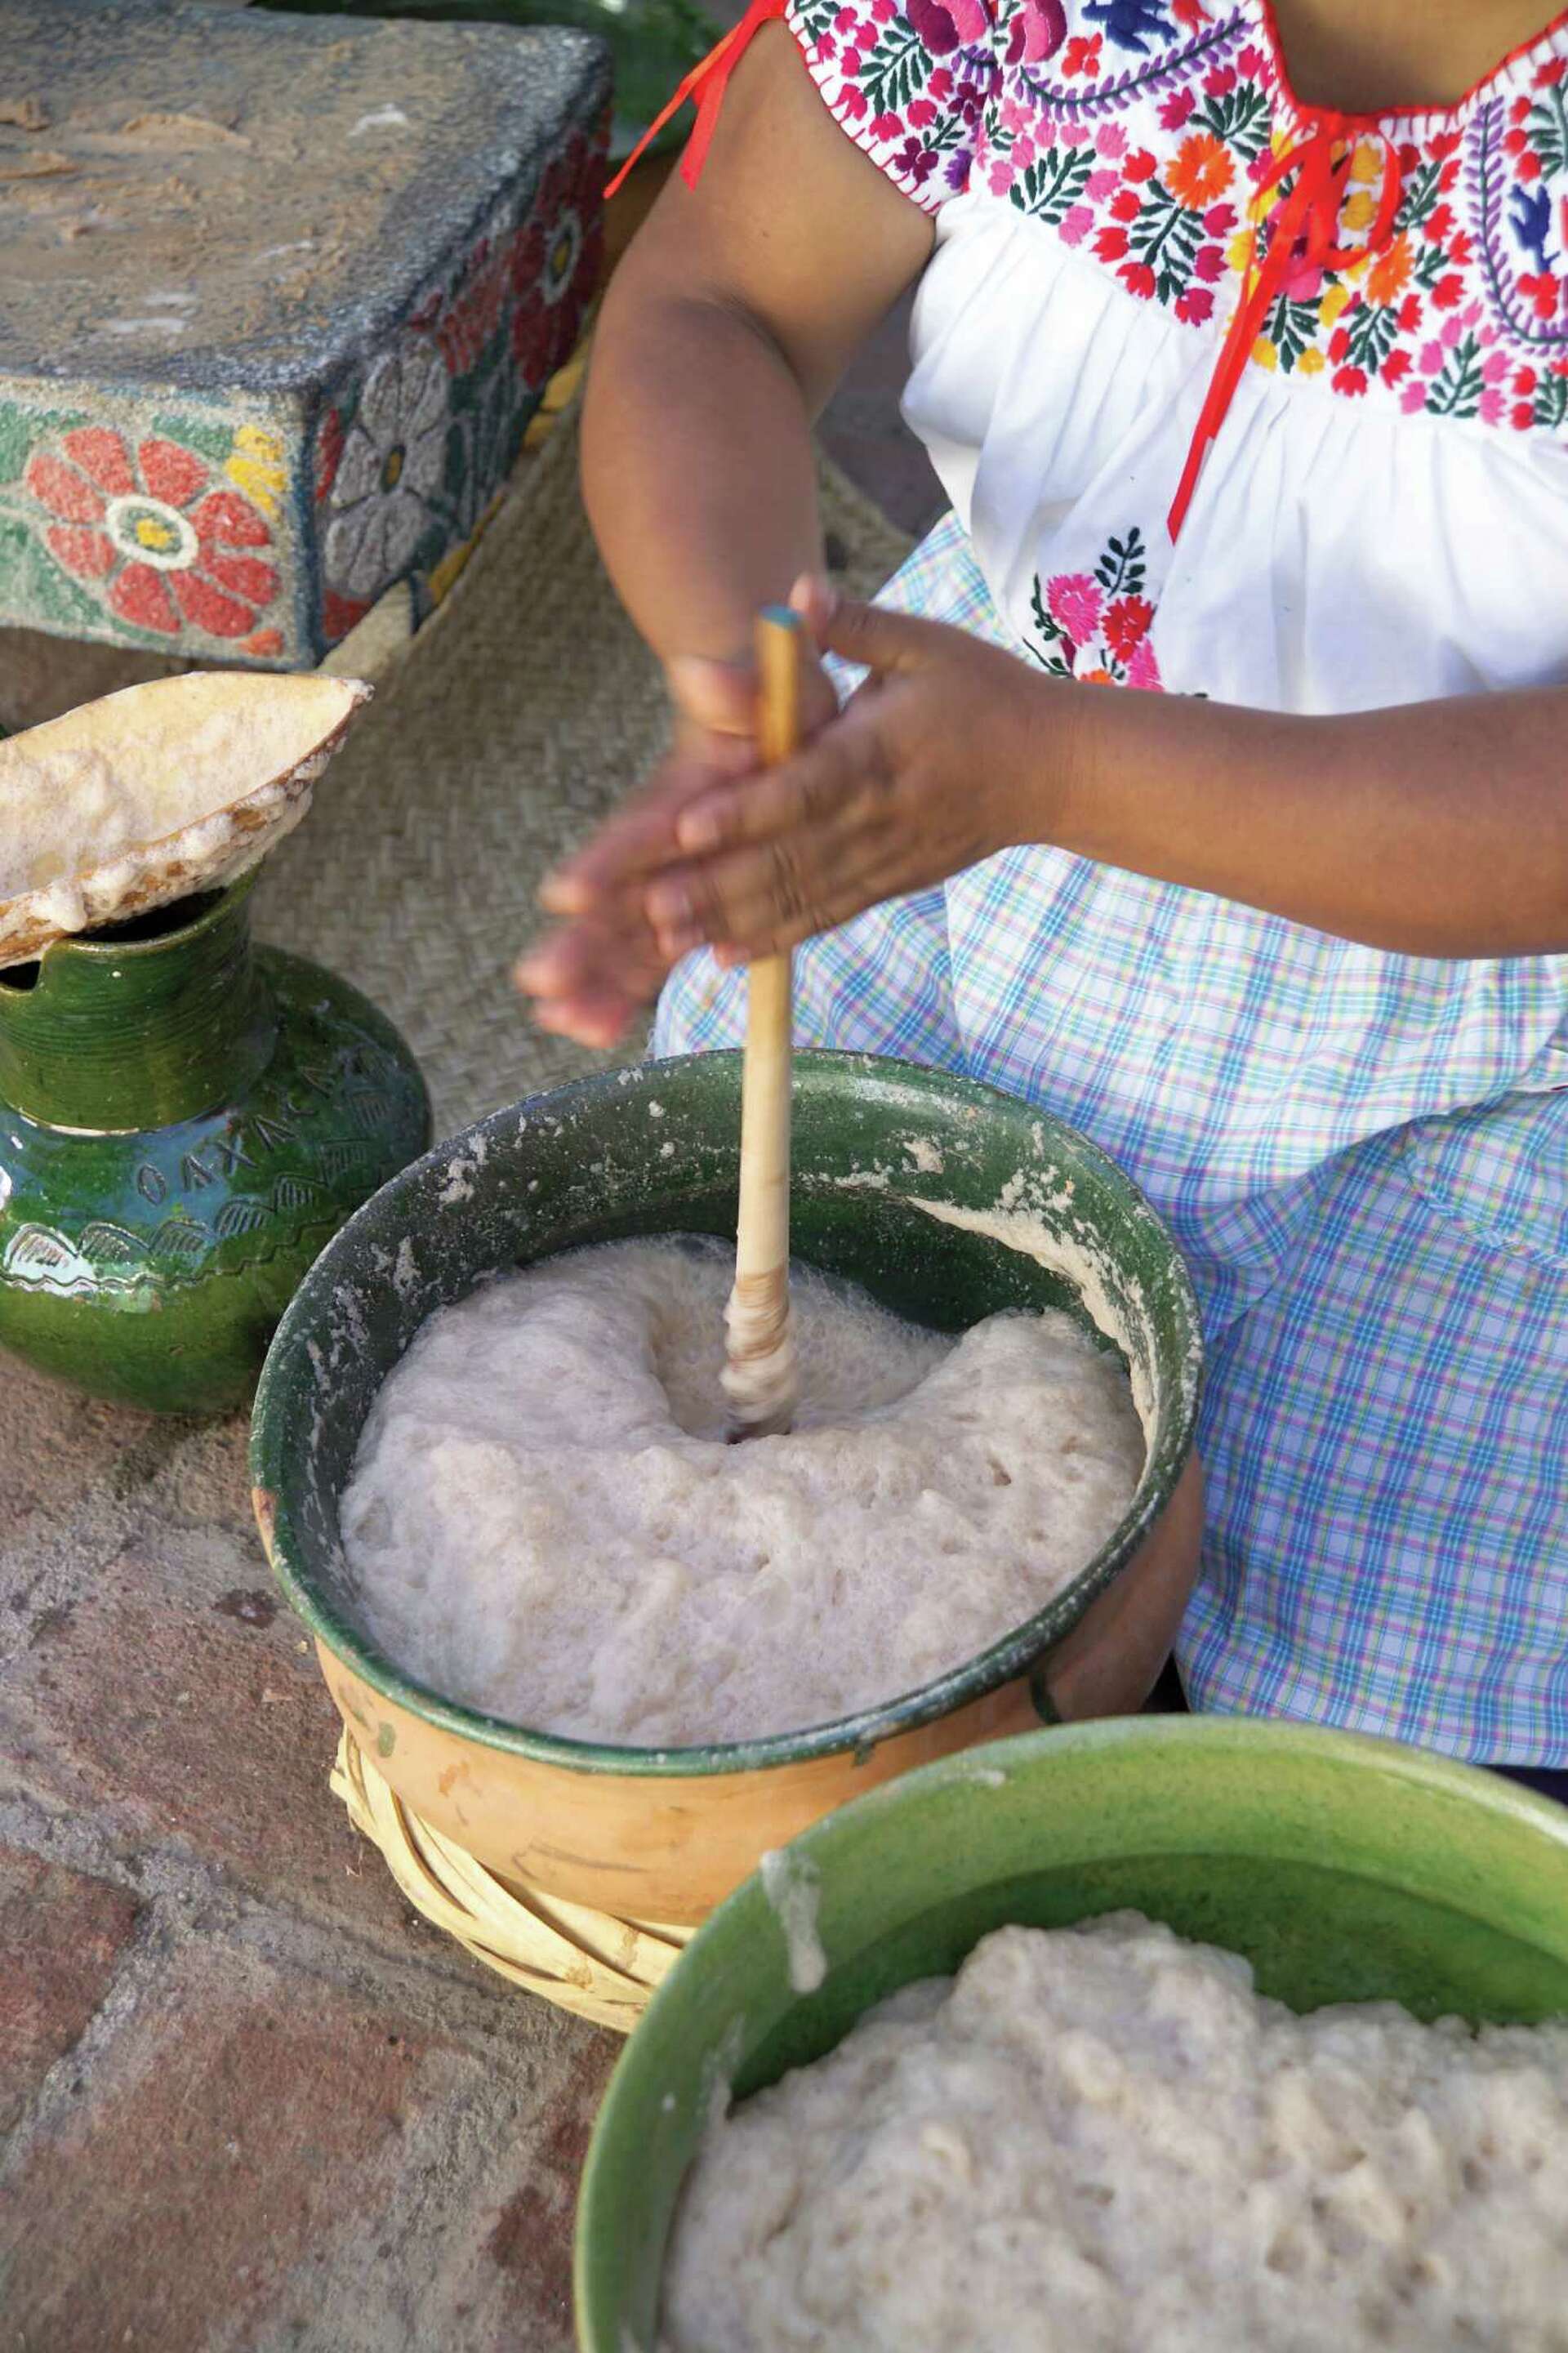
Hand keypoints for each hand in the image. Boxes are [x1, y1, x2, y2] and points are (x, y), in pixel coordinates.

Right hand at [516, 643, 836, 1047]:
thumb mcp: (760, 687)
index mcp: (680, 796)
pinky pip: (652, 956)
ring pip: (624, 936)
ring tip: (560, 1022)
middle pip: (613, 895)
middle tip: (539, 980)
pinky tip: (589, 1031)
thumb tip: (705, 673)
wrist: (765, 712)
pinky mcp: (683, 904)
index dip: (606, 861)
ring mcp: (668, 878)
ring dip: (592, 979)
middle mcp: (661, 843)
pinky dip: (622, 992)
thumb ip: (734, 688)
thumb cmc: (765, 700)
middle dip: (580, 939)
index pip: (638, 831)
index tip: (567, 894)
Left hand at [639, 581, 1057, 966]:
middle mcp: (878, 815)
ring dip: (731, 919)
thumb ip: (855, 626)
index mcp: (880, 751)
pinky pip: (824, 917)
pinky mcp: (888, 884)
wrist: (1054, 770)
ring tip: (667, 937)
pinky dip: (774, 939)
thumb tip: (796, 592)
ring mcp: (884, 858)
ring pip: (800, 897)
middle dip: (718, 885)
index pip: (806, 787)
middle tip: (652, 907)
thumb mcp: (927, 644)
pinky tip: (721, 956)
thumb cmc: (986, 695)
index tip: (687, 827)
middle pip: (789, 857)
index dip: (745, 811)